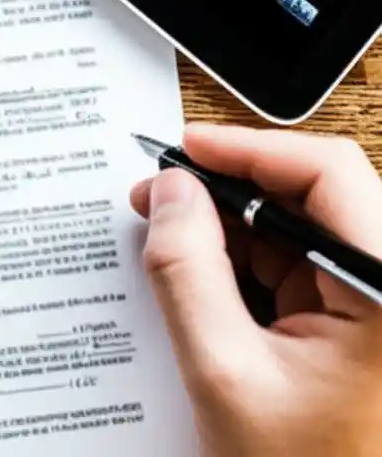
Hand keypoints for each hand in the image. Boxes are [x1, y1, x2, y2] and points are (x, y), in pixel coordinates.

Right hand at [130, 123, 381, 456]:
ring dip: (234, 224)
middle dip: (230, 187)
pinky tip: (199, 270)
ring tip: (168, 233)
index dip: (249, 149)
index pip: (329, 174)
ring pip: (304, 228)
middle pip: (317, 195)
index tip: (186, 150)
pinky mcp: (360, 323)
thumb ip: (188, 273)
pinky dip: (246, 260)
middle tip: (161, 193)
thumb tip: (171, 196)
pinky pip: (300, 265)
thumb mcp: (224, 372)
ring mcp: (378, 304)